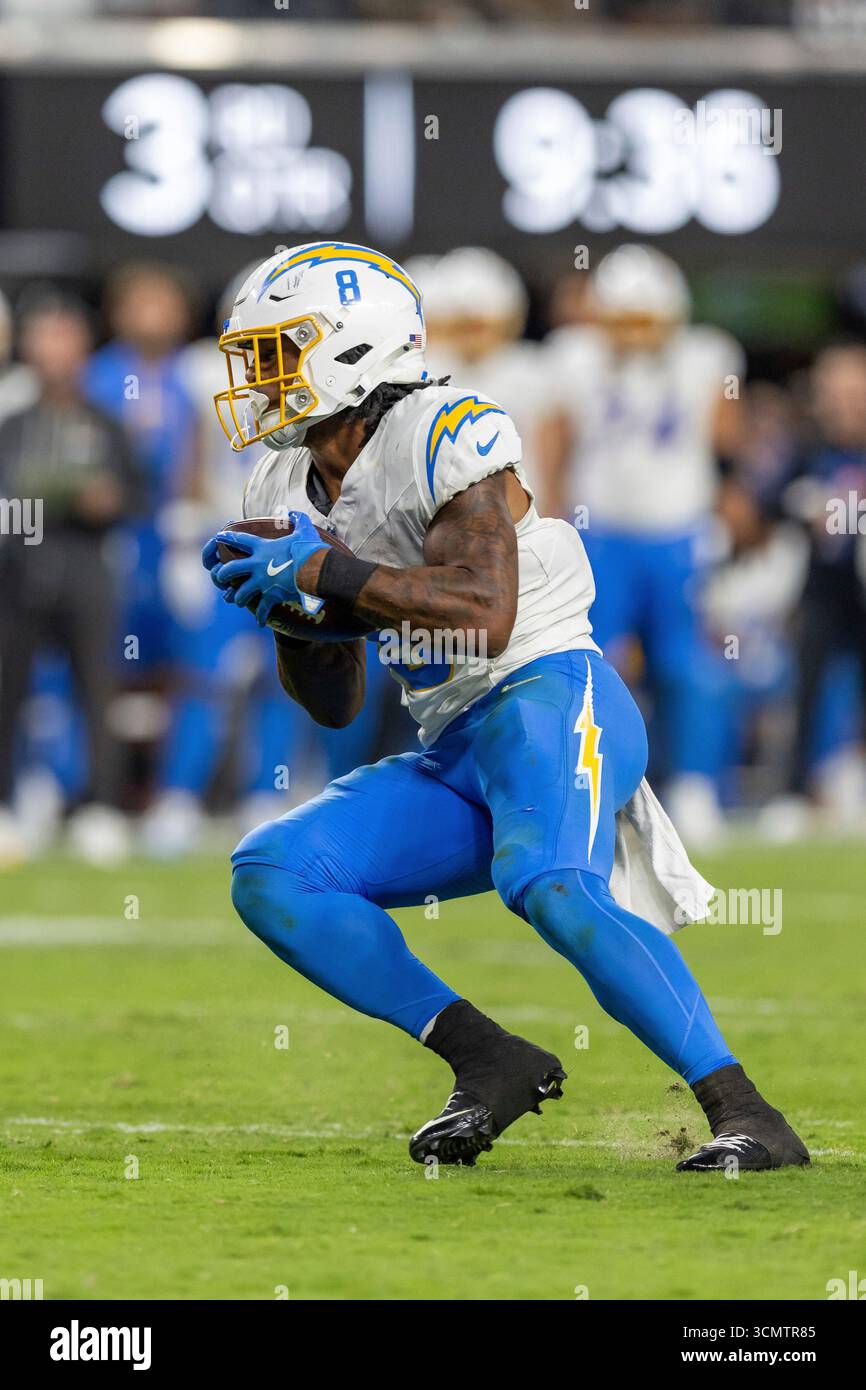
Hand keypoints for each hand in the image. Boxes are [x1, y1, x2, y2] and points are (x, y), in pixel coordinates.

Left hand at [207, 512, 330, 626]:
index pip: (239, 539)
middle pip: (230, 569)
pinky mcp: (272, 596)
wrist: (319, 570)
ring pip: (241, 592)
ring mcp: (263, 581)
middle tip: (220, 578)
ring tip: (238, 601)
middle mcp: (258, 564)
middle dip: (222, 574)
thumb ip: (298, 519)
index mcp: (264, 547)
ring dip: (238, 597)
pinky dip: (260, 617)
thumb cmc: (312, 550)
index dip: (226, 537)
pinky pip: (261, 609)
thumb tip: (293, 511)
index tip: (218, 537)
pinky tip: (259, 622)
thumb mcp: (305, 530)